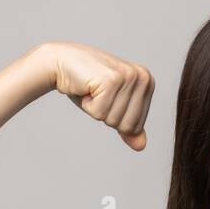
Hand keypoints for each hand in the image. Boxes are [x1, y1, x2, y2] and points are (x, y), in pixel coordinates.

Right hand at [37, 41, 155, 150]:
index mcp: (147, 82)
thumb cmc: (87, 84)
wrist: (62, 62)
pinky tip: (87, 87)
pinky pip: (100, 113)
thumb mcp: (112, 107)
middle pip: (128, 125)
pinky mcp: (111, 81)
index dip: (116, 118)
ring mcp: (128, 77)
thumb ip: (129, 125)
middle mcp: (142, 77)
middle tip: (98, 94)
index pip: (138, 125)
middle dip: (107, 115)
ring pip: (114, 120)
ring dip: (96, 109)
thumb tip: (141, 146)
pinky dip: (88, 105)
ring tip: (93, 89)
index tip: (107, 98)